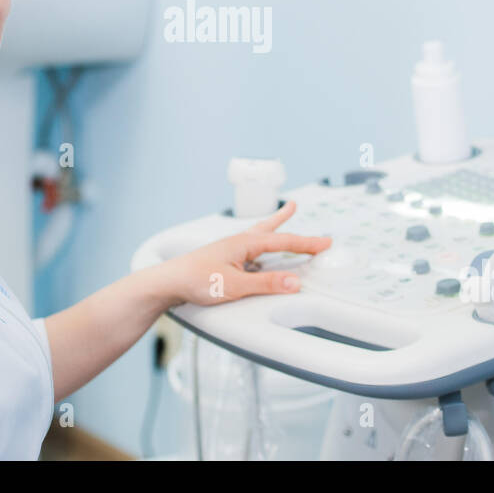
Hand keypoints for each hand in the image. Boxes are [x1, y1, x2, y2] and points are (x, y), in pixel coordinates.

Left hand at [160, 201, 331, 307]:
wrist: (167, 283)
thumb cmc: (195, 280)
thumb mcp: (235, 285)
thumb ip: (266, 285)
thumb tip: (295, 282)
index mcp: (244, 243)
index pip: (282, 241)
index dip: (306, 243)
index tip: (326, 243)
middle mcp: (238, 242)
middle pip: (269, 230)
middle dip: (285, 220)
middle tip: (296, 207)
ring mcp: (231, 251)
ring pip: (259, 237)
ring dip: (274, 229)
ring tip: (284, 216)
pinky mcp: (224, 261)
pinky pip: (251, 251)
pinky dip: (262, 249)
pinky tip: (262, 258)